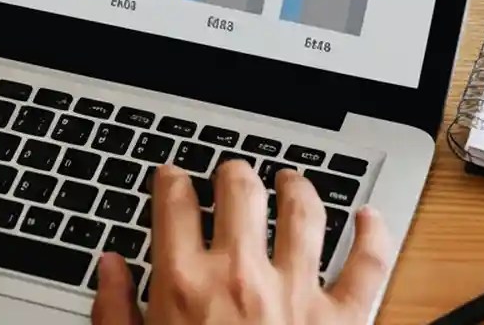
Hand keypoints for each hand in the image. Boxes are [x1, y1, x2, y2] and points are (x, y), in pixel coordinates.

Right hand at [93, 162, 391, 324]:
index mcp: (185, 287)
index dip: (170, 180)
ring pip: (304, 212)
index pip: (173, 204)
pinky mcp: (343, 320)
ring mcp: (297, 294)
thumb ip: (116, 312)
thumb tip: (109, 269)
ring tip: (291, 180)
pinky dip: (374, 235)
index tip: (171, 177)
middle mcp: (242, 278)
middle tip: (230, 175)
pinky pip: (368, 265)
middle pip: (241, 191)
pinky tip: (369, 216)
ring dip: (297, 186)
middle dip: (233, 173)